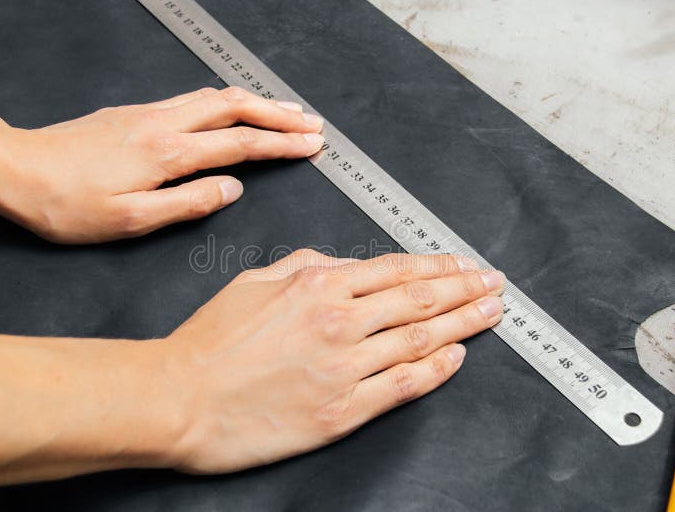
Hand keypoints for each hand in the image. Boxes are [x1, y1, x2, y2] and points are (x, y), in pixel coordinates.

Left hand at [0, 86, 324, 242]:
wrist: (17, 171)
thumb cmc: (68, 204)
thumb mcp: (133, 220)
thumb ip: (189, 203)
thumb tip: (232, 190)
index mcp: (169, 153)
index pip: (241, 143)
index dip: (281, 144)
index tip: (311, 145)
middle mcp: (164, 124)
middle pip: (236, 107)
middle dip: (280, 114)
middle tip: (311, 123)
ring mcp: (150, 114)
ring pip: (216, 96)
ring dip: (256, 102)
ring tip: (285, 111)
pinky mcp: (135, 113)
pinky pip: (194, 97)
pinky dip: (226, 100)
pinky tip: (232, 107)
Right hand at [162, 250, 504, 472]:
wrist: (179, 398)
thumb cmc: (210, 341)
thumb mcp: (253, 282)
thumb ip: (304, 265)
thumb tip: (342, 264)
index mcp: (318, 285)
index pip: (395, 269)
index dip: (437, 265)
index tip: (463, 264)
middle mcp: (339, 321)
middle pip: (419, 299)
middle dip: (464, 288)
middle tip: (495, 283)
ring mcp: (344, 367)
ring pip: (421, 339)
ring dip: (464, 323)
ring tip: (492, 312)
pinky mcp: (341, 411)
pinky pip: (403, 386)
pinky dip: (437, 370)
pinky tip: (458, 357)